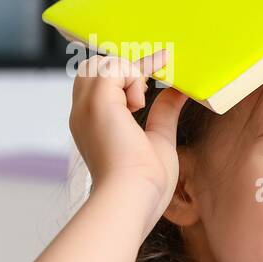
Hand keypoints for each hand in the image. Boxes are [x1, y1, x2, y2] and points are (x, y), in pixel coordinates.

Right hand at [68, 49, 187, 223]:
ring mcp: (86, 107)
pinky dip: (132, 77)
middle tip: (151, 83)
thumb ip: (165, 112)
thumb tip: (179, 90)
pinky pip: (112, 68)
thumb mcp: (159, 138)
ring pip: (101, 64)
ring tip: (142, 103)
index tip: (161, 64)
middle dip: (125, 69)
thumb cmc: (146, 183)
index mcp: (93, 125)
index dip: (129, 74)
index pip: (101, 84)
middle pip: (94, 68)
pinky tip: (139, 105)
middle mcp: (83, 113)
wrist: (133, 197)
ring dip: (130, 74)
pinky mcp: (97, 103)